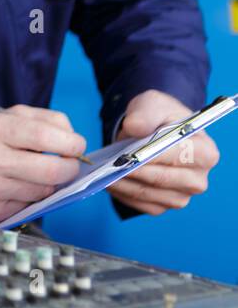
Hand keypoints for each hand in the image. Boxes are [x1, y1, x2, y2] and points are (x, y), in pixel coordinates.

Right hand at [0, 105, 86, 223]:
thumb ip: (40, 120)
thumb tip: (74, 140)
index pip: (47, 136)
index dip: (72, 144)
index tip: (76, 146)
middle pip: (54, 170)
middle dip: (70, 169)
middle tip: (68, 165)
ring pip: (45, 191)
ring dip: (50, 184)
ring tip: (35, 175)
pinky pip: (30, 206)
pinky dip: (31, 198)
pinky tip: (17, 188)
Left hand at [109, 90, 219, 214]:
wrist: (155, 130)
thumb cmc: (158, 117)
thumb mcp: (152, 103)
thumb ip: (145, 113)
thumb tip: (135, 127)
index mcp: (205, 152)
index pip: (174, 157)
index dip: (147, 156)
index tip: (124, 154)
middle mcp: (198, 178)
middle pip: (160, 179)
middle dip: (130, 171)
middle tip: (106, 165)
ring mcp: (183, 195)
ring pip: (148, 194)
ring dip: (122, 184)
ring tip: (102, 173)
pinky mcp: (166, 204)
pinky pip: (141, 204)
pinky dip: (123, 194)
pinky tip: (109, 181)